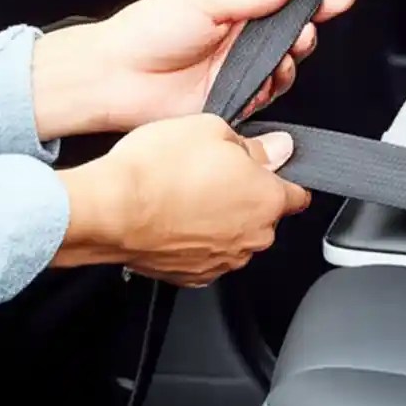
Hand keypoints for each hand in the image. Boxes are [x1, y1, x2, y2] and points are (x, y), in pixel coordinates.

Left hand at [33, 0, 354, 139]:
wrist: (114, 77)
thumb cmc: (145, 33)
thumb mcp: (202, 1)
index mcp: (235, 15)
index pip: (285, 6)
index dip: (316, 3)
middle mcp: (240, 46)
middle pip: (292, 41)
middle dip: (306, 34)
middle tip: (303, 31)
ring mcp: (237, 76)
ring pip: (285, 71)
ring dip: (289, 64)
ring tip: (279, 58)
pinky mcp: (232, 104)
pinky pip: (266, 99)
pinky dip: (270, 91)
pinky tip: (261, 83)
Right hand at [53, 114, 310, 286]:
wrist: (108, 209)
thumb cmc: (157, 169)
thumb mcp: (212, 130)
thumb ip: (254, 145)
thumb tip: (278, 148)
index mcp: (267, 200)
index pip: (297, 195)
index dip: (284, 180)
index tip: (271, 174)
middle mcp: (252, 237)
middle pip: (263, 216)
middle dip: (246, 197)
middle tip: (213, 175)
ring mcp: (223, 260)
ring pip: (234, 236)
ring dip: (220, 220)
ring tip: (186, 195)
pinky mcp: (192, 275)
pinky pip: (205, 254)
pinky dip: (194, 240)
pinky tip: (173, 219)